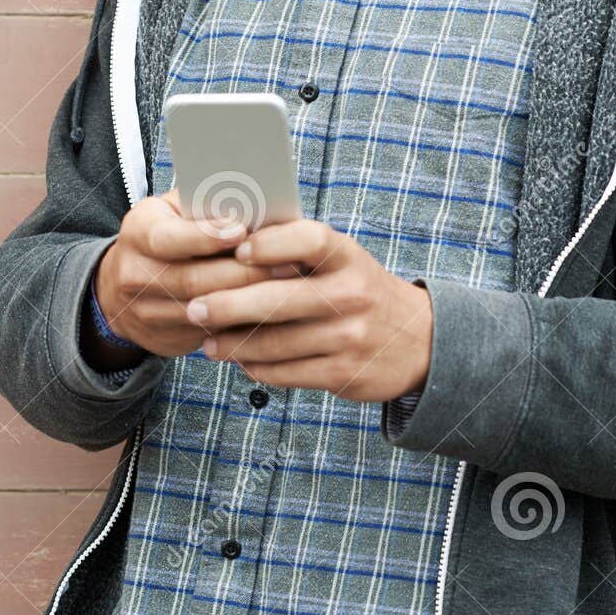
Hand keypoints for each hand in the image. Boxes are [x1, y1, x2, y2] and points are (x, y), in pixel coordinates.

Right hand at [92, 188, 300, 358]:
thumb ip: (206, 206)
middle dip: (244, 272)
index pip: (169, 237)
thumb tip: (255, 206)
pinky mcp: (165, 338)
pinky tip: (271, 312)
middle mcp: (135, 274)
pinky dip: (242, 323)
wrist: (121, 288)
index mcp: (138, 232)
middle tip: (286, 262)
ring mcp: (147, 312)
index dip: (206, 236)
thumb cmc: (167, 234)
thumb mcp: (175, 211)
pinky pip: (209, 333)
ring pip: (205, 311)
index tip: (242, 230)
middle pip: (193, 279)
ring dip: (249, 300)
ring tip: (287, 286)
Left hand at [183, 217, 432, 402]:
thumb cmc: (362, 291)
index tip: (237, 249)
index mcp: (349, 258)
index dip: (272, 244)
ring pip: (275, 343)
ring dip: (234, 343)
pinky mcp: (343, 374)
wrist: (421, 341)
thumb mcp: (345, 262)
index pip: (309, 240)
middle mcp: (351, 296)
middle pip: (278, 300)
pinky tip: (240, 360)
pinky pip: (286, 373)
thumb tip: (230, 242)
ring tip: (208, 341)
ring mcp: (348, 337)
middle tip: (194, 306)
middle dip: (228, 305)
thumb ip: (299, 253)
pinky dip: (256, 367)